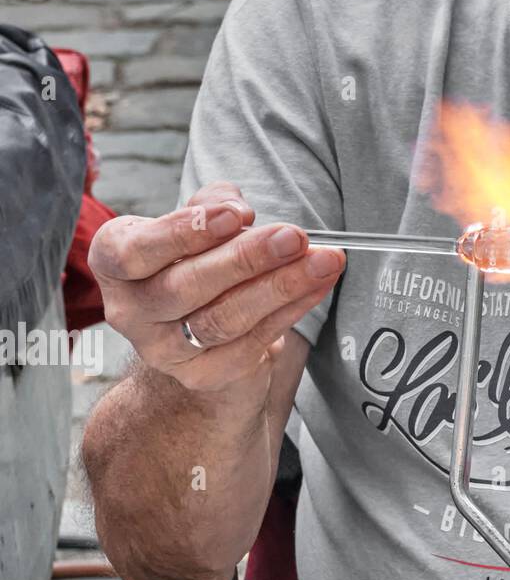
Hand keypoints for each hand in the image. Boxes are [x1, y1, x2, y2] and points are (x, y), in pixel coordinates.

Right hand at [88, 181, 344, 393]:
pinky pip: (252, 341)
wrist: (200, 335)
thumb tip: (239, 210)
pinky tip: (318, 285)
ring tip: (323, 261)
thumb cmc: (199, 261)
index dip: (182, 233)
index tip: (235, 215)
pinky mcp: (202, 375)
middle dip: (246, 259)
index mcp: (116, 261)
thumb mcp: (200, 222)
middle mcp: (130, 310)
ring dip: (280, 287)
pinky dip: (291, 309)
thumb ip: (214, 204)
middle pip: (184, 287)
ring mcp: (163, 350)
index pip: (133, 251)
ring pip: (222, 319)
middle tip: (294, 237)